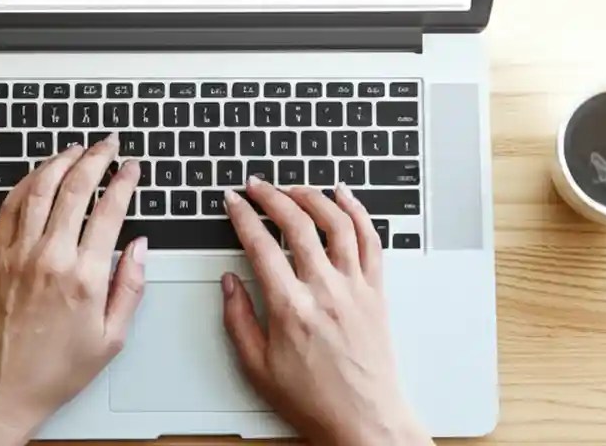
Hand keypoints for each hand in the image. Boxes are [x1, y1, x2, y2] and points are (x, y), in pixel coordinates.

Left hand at [0, 135, 144, 445]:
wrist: (2, 386)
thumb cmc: (55, 369)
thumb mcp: (112, 337)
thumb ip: (131, 287)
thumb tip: (140, 248)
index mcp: (85, 277)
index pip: (110, 210)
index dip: (124, 181)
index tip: (131, 168)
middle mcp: (50, 258)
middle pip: (75, 188)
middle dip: (96, 158)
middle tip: (108, 145)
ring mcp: (19, 254)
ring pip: (39, 188)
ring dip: (60, 161)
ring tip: (76, 149)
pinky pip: (10, 207)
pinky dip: (26, 182)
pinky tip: (38, 174)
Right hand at [221, 178, 432, 445]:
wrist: (364, 419)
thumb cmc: (314, 400)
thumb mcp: (257, 367)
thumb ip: (238, 319)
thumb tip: (229, 282)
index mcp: (290, 309)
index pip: (260, 245)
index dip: (243, 216)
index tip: (233, 202)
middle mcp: (324, 290)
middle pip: (297, 223)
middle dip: (272, 195)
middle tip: (256, 185)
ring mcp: (354, 287)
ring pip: (337, 223)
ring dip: (313, 196)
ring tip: (293, 187)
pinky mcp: (376, 291)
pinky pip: (371, 240)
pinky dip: (357, 212)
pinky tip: (344, 196)